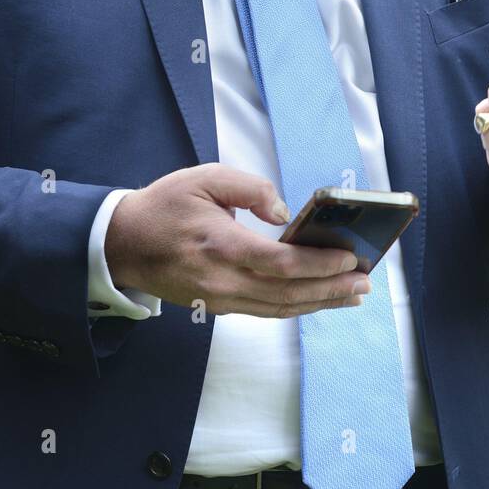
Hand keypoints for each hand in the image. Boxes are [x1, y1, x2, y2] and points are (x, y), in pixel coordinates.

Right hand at [104, 163, 369, 316]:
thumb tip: (285, 213)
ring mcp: (219, 299)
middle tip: (366, 282)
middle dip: (331, 289)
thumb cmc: (164, 206)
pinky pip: (265, 311)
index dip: (318, 264)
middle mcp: (222, 280)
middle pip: (287, 293)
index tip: (350, 259)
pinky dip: (296, 306)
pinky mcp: (218, 306)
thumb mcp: (204, 177)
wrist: (122, 244)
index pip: (279, 263)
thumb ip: (249, 189)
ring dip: (320, 303)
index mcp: (220, 245)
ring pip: (279, 308)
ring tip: (354, 295)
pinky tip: (318, 299)